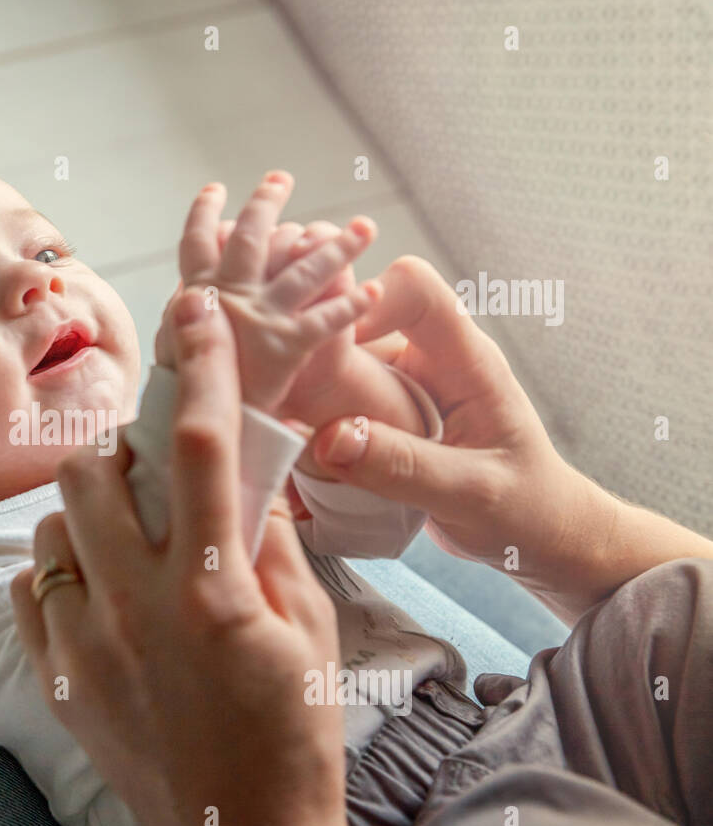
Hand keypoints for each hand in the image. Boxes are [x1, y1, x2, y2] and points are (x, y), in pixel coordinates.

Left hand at [10, 288, 353, 825]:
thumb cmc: (296, 736)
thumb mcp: (313, 631)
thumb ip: (273, 542)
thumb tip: (247, 476)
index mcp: (213, 588)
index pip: (199, 447)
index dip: (200, 366)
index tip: (197, 312)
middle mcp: (138, 606)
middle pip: (94, 473)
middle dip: (120, 449)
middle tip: (151, 471)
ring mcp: (89, 645)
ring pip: (53, 529)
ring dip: (87, 513)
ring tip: (125, 539)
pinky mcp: (60, 681)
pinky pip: (30, 595)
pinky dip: (59, 575)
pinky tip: (95, 591)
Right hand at [154, 171, 381, 416]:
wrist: (196, 433)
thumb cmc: (182, 396)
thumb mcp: (170, 350)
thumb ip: (183, 319)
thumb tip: (188, 294)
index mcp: (195, 294)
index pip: (196, 243)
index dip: (204, 214)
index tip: (215, 191)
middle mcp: (228, 296)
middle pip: (253, 237)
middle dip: (267, 203)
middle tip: (282, 179)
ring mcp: (258, 318)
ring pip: (305, 270)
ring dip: (339, 245)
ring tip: (365, 226)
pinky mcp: (285, 346)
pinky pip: (326, 320)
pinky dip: (351, 305)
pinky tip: (373, 291)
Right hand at [306, 255, 712, 622]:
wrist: (540, 535)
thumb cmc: (526, 508)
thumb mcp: (471, 494)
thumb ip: (403, 466)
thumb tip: (331, 437)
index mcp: (466, 359)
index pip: (414, 290)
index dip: (363, 302)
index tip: (323, 351)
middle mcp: (430, 360)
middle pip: (359, 320)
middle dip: (316, 353)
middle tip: (285, 403)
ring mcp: (404, 386)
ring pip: (339, 361)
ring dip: (306, 391)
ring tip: (286, 434)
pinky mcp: (385, 414)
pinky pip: (337, 399)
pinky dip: (310, 420)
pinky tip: (298, 454)